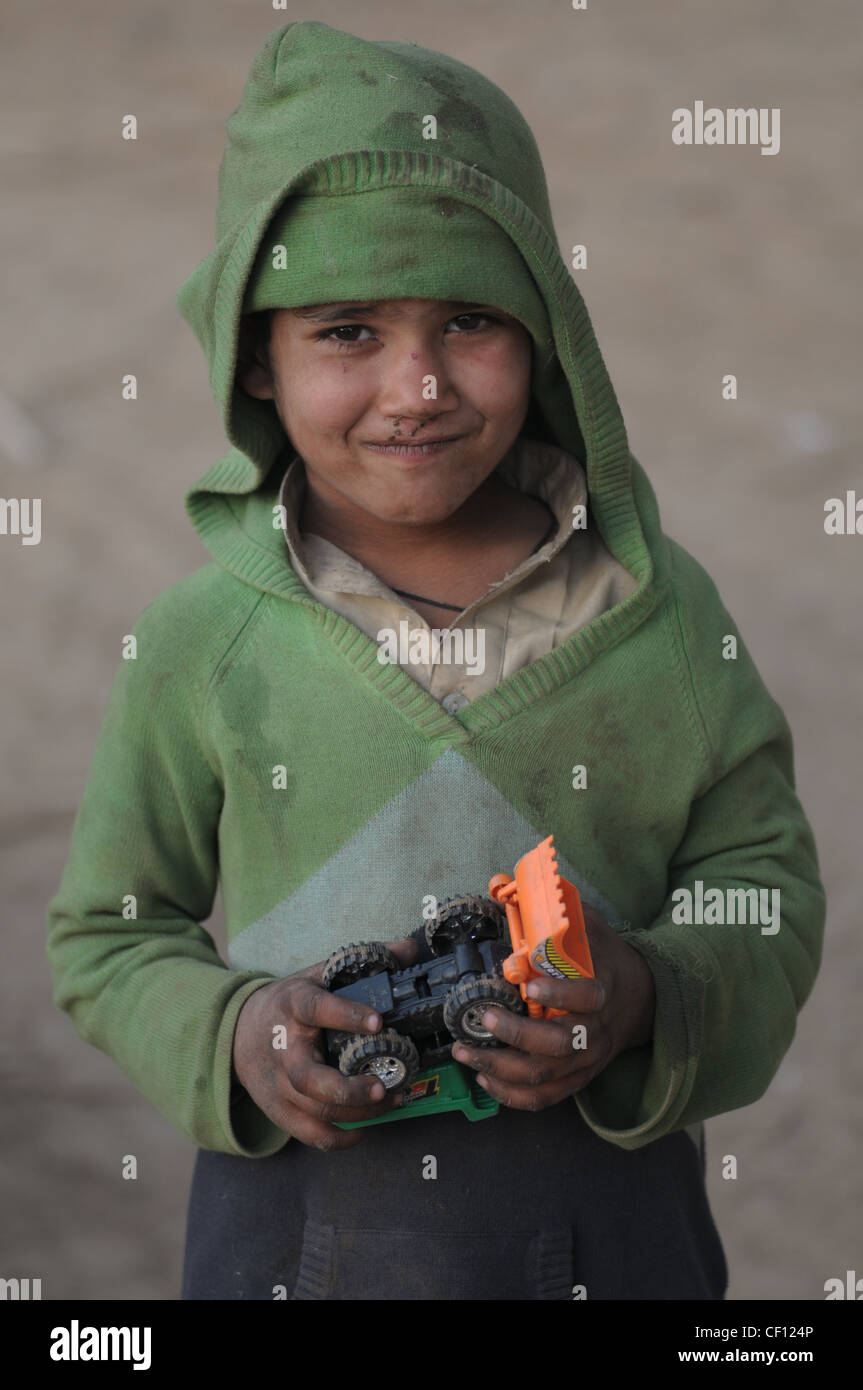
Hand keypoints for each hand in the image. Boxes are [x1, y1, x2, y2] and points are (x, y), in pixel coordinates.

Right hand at [232, 936, 419, 1149]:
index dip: (346, 1015)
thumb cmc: (288, 1003)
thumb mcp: (317, 974)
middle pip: (309, 1078)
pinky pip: (308, 1134)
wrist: (237, 1032)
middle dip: (349, 1088)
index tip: (379, 1021)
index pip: (316, 1008)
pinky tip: (365, 1128)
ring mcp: (278, 1084)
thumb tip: (409, 949)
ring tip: (392, 1099)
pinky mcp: (279, 1110)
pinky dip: (338, 1138)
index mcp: (292, 1006)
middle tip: (384, 1084)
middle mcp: (283, 1049)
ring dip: (357, 1112)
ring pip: (315, 1109)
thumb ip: (363, 961)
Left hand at [451, 905, 654, 1110]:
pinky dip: (512, 1095)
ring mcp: (587, 1059)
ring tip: (466, 1052)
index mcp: (602, 990)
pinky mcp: (578, 1078)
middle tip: (484, 1019)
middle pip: (559, 1044)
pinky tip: (484, 1078)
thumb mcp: (588, 926)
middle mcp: (595, 1030)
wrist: (641, 1000)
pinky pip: (545, 1097)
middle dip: (517, 1035)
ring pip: (545, 1074)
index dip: (558, 995)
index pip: (586, 997)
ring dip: (501, 1068)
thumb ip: (551, 908)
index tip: (528, 986)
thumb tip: (500, 881)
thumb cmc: (605, 959)